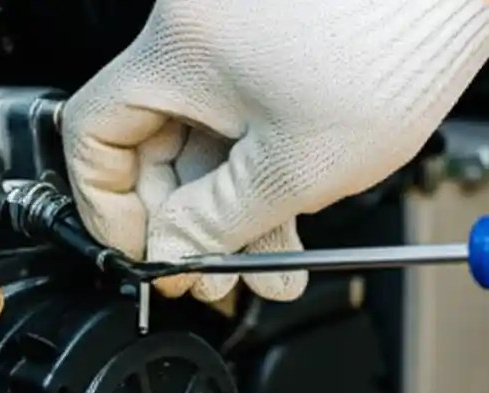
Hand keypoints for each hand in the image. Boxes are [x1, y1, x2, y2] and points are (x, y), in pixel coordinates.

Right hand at [63, 0, 488, 301]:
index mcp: (175, 48)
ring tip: (270, 261)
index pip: (92, 135)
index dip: (110, 207)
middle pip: (150, 144)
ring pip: (201, 136)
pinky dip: (254, 163)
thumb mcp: (295, 168)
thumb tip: (173, 253)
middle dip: (186, 220)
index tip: (143, 250)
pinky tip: (284, 212)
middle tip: (215, 271)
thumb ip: (217, 223)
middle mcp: (190, 26)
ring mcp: (227, 29)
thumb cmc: (397, 46)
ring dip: (230, 205)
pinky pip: (236, 110)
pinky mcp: (264, 34)